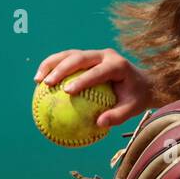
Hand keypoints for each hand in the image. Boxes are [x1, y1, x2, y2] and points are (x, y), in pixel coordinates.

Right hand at [34, 48, 155, 128]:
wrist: (142, 82)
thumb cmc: (136, 98)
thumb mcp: (133, 109)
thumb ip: (118, 116)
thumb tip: (99, 124)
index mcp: (117, 65)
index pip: (97, 71)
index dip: (82, 79)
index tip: (67, 91)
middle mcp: (105, 55)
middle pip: (79, 57)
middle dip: (61, 69)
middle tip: (48, 83)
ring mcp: (95, 54)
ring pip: (69, 54)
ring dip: (51, 64)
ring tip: (37, 80)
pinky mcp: (87, 57)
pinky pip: (67, 60)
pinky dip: (53, 68)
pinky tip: (40, 81)